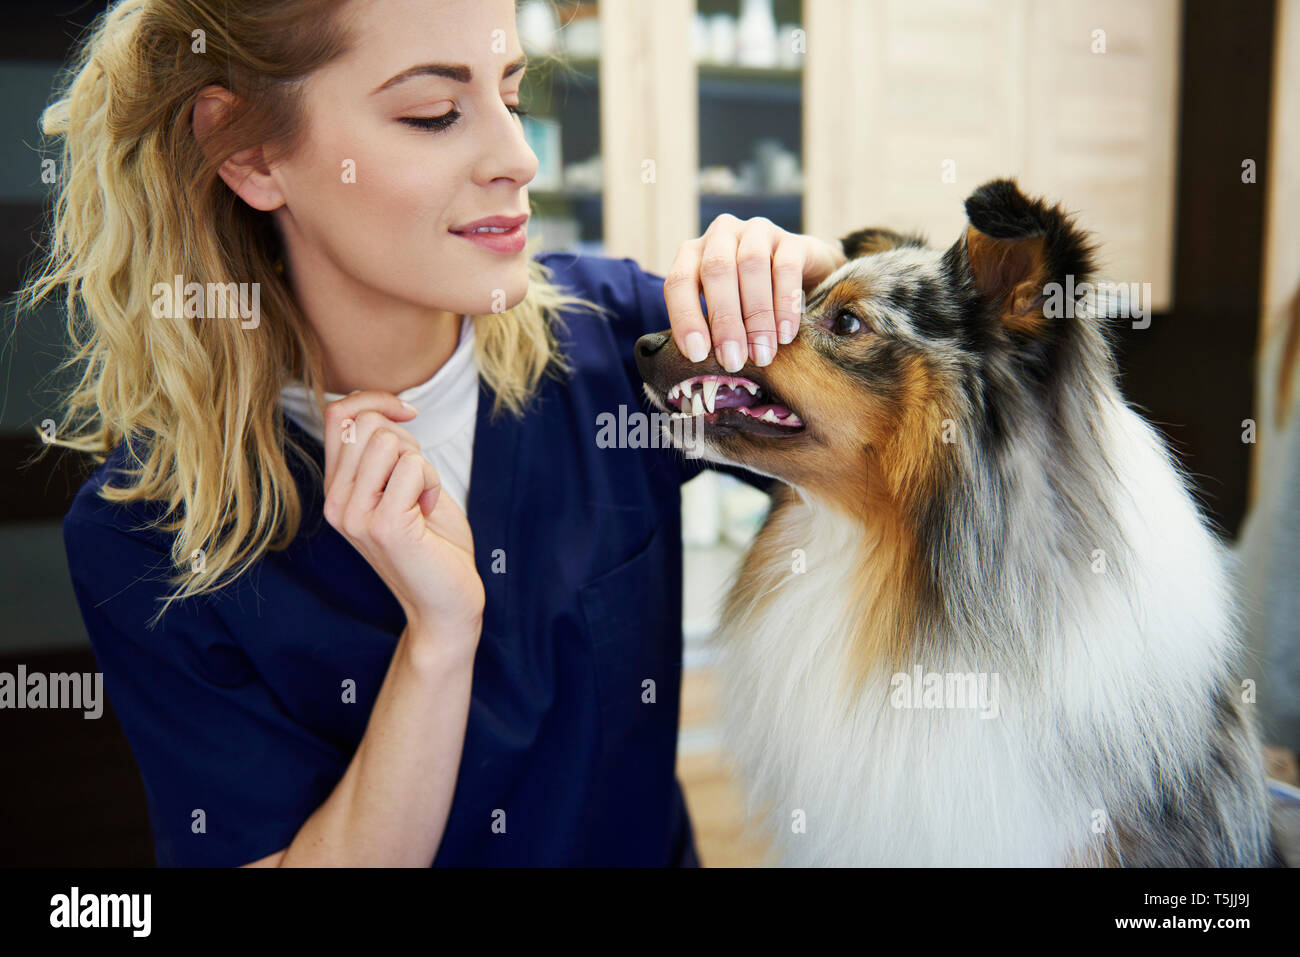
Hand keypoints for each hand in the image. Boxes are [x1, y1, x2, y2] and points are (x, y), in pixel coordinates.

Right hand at [321, 391, 484, 638]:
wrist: (446, 602)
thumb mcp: (403, 486)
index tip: (408, 415)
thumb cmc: (434, 543)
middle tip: (419, 482)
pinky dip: (432, 482)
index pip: (338, 415)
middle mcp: (336, 502)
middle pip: (367, 423)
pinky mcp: (383, 526)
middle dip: (407, 441)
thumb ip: (386, 452)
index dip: (376, 399)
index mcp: (337, 488)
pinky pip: (411, 467)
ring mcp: (355, 515)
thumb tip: (385, 409)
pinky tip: (428, 512)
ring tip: (422, 499)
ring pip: (388, 442)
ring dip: (421, 464)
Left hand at [663, 215, 846, 371]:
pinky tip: (786, 335)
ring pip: (751, 264)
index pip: (679, 281)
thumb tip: (703, 368)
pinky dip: (785, 304)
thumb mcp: (722, 313)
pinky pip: (787, 267)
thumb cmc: (749, 303)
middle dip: (724, 320)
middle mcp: (721, 235)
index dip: (686, 318)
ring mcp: (757, 232)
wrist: (803, 279)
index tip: (698, 355)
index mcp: (693, 253)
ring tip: (762, 354)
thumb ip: (709, 330)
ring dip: (756, 315)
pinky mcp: (793, 240)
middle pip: (717, 270)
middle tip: (734, 361)